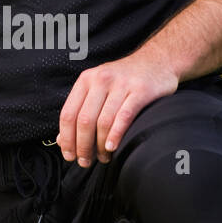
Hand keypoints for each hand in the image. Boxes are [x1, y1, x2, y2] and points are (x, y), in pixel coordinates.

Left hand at [57, 45, 180, 165]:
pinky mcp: (141, 91)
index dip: (67, 139)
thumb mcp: (98, 88)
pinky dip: (116, 135)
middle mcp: (101, 80)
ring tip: (103, 158)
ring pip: (103, 122)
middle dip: (82, 146)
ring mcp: (122, 84)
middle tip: (85, 162)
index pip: (68, 114)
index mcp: (86, 80)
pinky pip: (124, 117)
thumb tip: (62, 140)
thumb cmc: (125, 79)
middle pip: (84, 120)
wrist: (159, 60)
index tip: (69, 155)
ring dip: (100, 146)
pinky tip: (112, 147)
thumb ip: (80, 111)